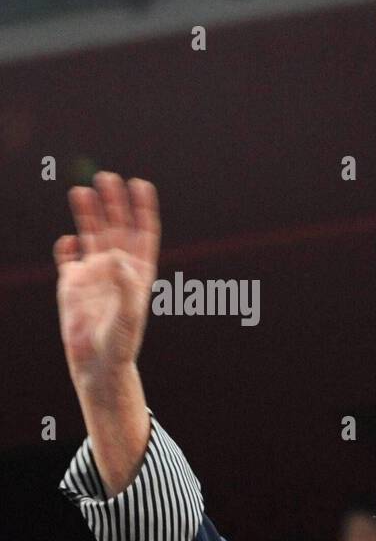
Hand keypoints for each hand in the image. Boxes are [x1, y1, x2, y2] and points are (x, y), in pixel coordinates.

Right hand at [55, 173, 158, 397]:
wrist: (98, 362)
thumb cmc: (121, 341)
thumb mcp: (129, 313)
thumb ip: (125, 285)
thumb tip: (114, 256)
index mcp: (140, 272)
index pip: (144, 232)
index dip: (143, 208)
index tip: (140, 184)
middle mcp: (117, 268)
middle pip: (117, 227)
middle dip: (113, 203)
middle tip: (107, 177)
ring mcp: (94, 274)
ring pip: (91, 235)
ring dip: (88, 214)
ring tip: (81, 191)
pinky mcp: (72, 283)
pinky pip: (68, 258)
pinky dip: (66, 247)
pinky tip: (69, 242)